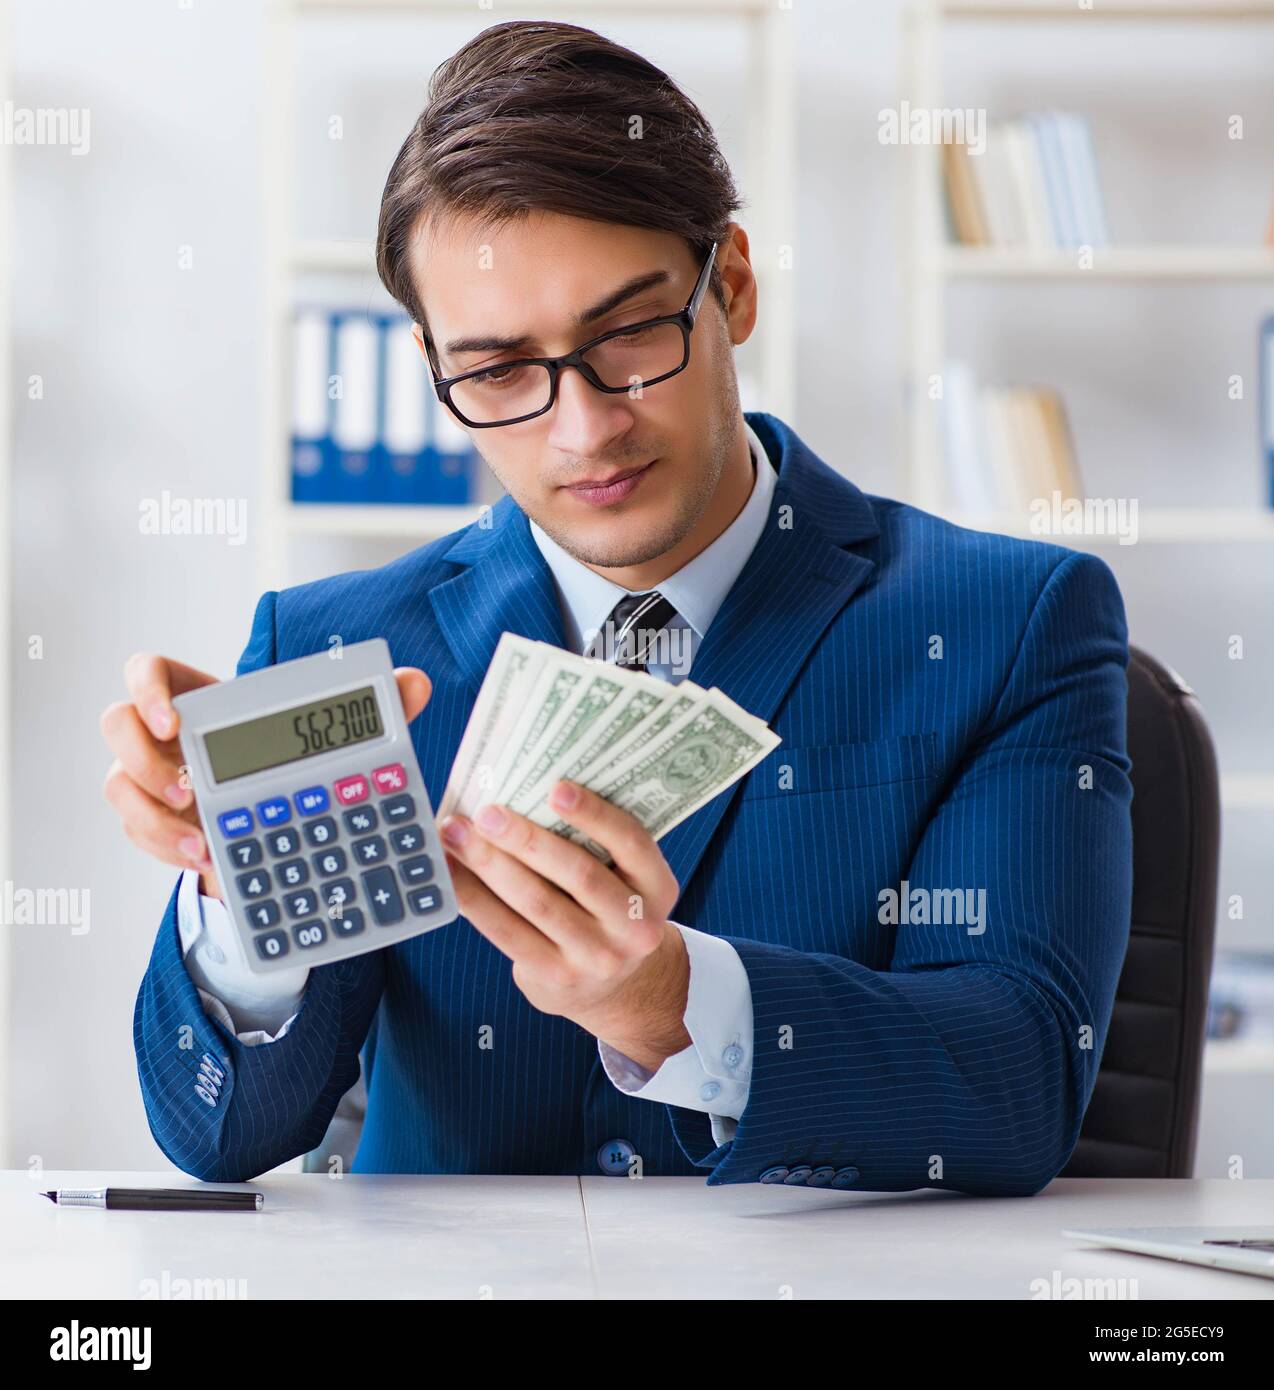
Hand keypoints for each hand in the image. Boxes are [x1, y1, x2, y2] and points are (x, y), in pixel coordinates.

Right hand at [101, 653, 431, 902]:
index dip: (147, 687)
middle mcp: (164, 735)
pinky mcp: (154, 821)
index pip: (148, 671)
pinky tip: (207, 860)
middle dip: (143, 759)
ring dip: (155, 817)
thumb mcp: (334, 735)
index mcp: (199, 699)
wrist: (274, 818)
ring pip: (120, 787)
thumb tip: (417, 683)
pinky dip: (167, 848)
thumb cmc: (294, 761)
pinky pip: (139, 831)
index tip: (174, 721)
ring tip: (202, 843)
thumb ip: (373, 707)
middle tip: (187, 790)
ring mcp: (151, 779)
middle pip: (116, 725)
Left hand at [439, 781, 690, 1070]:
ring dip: (490, 864)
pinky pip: (508, 932)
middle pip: (578, 874)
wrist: (616, 989)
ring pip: (537, 902)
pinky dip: (475, 899)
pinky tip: (453, 874)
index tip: (555, 788)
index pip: (632, 843)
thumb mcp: (627, 881)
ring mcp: (596, 956)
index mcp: (658, 887)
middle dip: (527, 838)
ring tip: (456, 834)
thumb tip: (526, 791)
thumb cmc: (610, 910)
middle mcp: (635, 926)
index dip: (595, 815)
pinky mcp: (556, 976)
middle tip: (487, 812)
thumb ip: (598, 846)